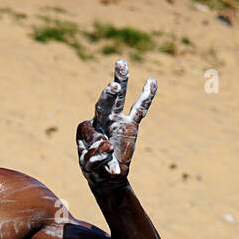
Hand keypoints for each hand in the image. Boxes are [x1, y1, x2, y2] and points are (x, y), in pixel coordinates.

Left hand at [77, 60, 155, 189]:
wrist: (106, 175)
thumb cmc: (94, 169)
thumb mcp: (89, 166)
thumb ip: (95, 158)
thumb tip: (108, 147)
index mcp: (86, 128)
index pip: (90, 130)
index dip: (96, 143)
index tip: (104, 153)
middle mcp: (101, 120)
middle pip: (104, 103)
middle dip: (108, 95)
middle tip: (113, 86)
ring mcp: (116, 120)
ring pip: (119, 99)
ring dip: (121, 81)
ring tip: (121, 63)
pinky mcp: (130, 125)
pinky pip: (139, 110)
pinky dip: (146, 97)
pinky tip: (152, 82)